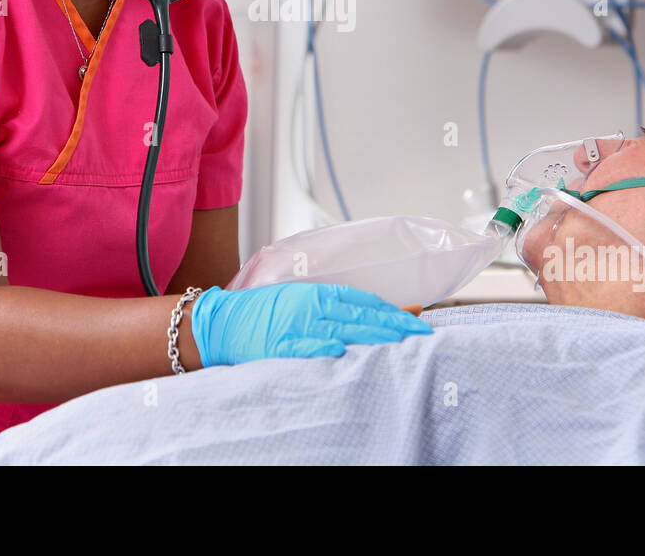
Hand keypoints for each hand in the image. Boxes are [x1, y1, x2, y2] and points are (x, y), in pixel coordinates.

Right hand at [190, 283, 432, 365]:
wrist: (223, 321)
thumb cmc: (264, 313)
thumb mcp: (301, 301)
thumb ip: (334, 308)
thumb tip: (370, 315)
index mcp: (318, 293)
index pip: (365, 302)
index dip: (393, 311)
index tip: (418, 319)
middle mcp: (312, 306)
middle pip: (361, 315)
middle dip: (394, 324)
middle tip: (421, 332)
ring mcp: (296, 325)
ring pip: (341, 329)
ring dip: (371, 335)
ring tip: (398, 342)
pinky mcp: (280, 343)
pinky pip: (304, 346)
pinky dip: (321, 347)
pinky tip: (339, 350)